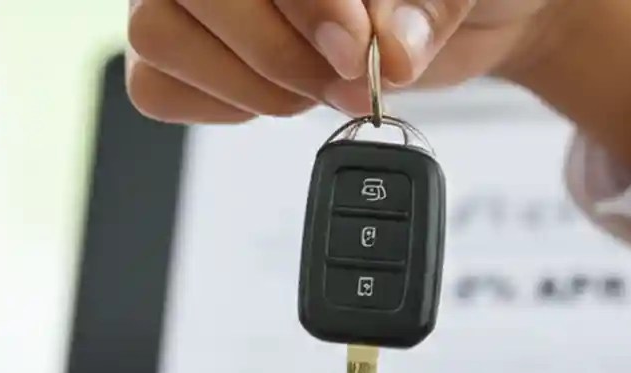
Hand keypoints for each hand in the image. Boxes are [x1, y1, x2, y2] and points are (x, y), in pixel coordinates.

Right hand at [125, 0, 630, 168]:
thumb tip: (389, 46)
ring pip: (158, 35)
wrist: (473, 8)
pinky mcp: (192, 47)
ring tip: (325, 88)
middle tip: (352, 77)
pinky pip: (157, 84)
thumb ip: (427, 4)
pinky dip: (223, 105)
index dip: (299, 2)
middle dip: (278, 49)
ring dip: (252, 83)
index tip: (353, 44)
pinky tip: (286, 94)